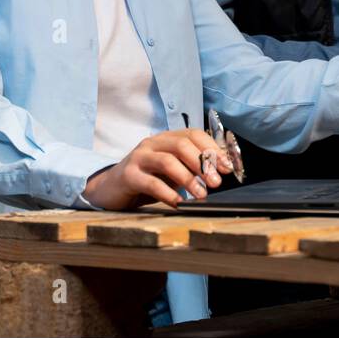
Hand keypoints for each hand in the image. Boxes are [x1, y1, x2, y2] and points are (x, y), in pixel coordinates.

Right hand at [82, 128, 233, 209]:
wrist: (111, 189)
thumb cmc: (147, 179)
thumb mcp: (171, 171)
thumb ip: (191, 168)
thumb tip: (220, 173)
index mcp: (166, 138)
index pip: (193, 134)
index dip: (212, 149)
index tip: (227, 167)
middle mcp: (153, 143)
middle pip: (181, 144)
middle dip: (202, 162)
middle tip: (216, 182)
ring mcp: (139, 158)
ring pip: (167, 161)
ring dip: (188, 178)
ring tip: (201, 194)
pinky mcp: (128, 175)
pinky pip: (151, 182)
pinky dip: (168, 193)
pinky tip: (179, 203)